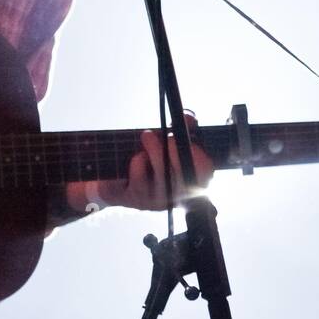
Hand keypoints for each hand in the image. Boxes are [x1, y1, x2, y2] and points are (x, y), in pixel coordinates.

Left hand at [78, 113, 213, 211]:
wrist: (113, 176)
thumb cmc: (145, 158)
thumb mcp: (165, 140)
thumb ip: (181, 128)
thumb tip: (189, 117)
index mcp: (190, 180)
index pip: (205, 176)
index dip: (201, 160)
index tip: (191, 142)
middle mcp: (176, 196)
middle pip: (185, 179)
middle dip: (175, 152)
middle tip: (167, 134)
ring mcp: (155, 201)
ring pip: (162, 178)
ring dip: (154, 152)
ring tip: (146, 137)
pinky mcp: (135, 201)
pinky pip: (140, 180)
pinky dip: (137, 163)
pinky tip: (134, 159)